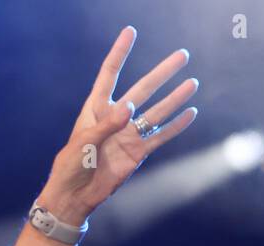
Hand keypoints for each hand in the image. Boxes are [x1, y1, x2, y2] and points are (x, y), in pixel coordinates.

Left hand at [38, 26, 199, 225]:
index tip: (130, 32)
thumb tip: (130, 107)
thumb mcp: (84, 143)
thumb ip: (107, 124)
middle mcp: (115, 118)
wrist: (74, 197)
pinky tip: (190, 114)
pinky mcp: (137, 153)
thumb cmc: (71, 167)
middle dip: (162, 73)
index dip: (120, 53)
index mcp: (96, 109)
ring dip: (174, 98)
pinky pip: (159, 137)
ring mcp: (128, 135)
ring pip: (156, 112)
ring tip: (192, 83)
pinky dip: (175, 126)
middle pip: (143, 89)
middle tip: (182, 55)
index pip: (110, 74)